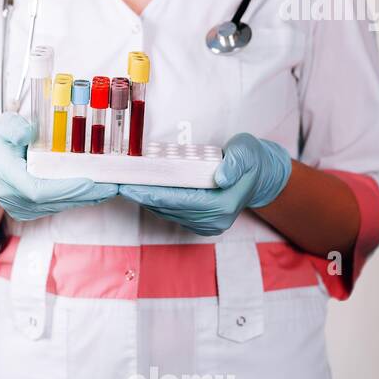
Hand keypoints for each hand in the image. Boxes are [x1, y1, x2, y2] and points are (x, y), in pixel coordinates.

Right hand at [0, 113, 116, 220]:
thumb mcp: (2, 126)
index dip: (65, 188)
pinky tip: (96, 191)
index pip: (37, 189)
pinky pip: (58, 207)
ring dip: (86, 198)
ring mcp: (21, 208)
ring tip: (110, 186)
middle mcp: (12, 197)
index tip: (89, 182)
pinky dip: (78, 199)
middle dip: (85, 193)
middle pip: (54, 201)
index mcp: (5, 175)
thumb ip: (14, 127)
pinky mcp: (30, 211)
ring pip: (59, 206)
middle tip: (112, 184)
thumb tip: (28, 132)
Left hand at [118, 133, 292, 235]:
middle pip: (168, 208)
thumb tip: (220, 178)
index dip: (151, 193)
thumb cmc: (252, 161)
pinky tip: (142, 190)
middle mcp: (213, 221)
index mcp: (222, 206)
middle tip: (117, 183)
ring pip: (167, 212)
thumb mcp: (247, 153)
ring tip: (124, 185)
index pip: (178, 201)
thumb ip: (235, 163)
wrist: (262, 176)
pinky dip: (156, 201)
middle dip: (141, 196)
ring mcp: (207, 225)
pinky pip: (172, 212)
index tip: (128, 186)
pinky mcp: (201, 223)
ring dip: (145, 199)